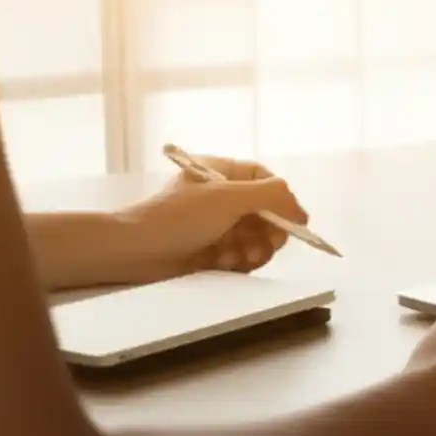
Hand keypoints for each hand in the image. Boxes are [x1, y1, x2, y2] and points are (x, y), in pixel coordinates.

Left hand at [119, 157, 307, 281]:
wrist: (136, 251)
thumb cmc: (178, 218)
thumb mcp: (227, 198)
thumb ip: (270, 195)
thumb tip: (298, 206)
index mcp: (222, 172)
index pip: (266, 181)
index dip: (284, 201)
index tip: (295, 222)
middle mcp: (222, 197)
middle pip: (267, 213)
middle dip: (269, 232)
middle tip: (268, 246)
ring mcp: (217, 225)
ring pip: (257, 237)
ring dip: (253, 249)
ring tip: (237, 257)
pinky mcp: (212, 251)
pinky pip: (241, 256)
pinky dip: (237, 261)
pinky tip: (221, 263)